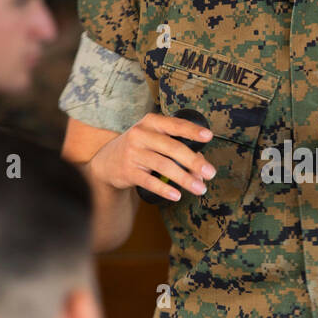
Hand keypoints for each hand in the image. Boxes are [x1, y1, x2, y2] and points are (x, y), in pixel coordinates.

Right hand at [89, 111, 215, 202]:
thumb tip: (201, 169)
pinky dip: (164, 189)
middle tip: (211, 173)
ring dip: (184, 179)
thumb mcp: (154, 141)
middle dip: (194, 161)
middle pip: (172, 148)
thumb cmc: (140, 149)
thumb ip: (177, 149)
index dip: (192, 130)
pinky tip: (177, 195)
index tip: (209, 137)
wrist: (107, 162)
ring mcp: (133, 153)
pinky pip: (149, 181)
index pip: (175, 125)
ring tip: (200, 189)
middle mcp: (141, 135)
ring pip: (164, 166)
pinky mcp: (127, 171)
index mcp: (151, 122)